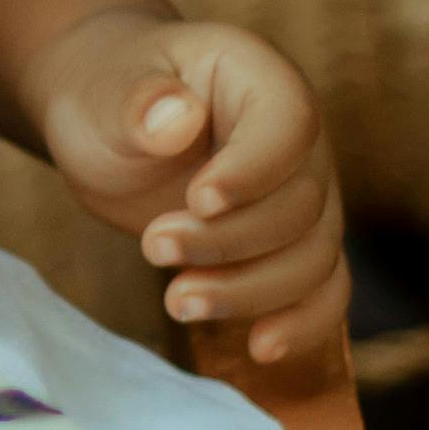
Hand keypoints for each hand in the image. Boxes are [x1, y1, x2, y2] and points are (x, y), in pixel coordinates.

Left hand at [34, 11, 349, 385]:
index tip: (198, 200)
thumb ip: (137, 103)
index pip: (289, 125)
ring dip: (252, 291)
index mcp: (262, 79)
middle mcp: (300, 140)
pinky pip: (322, 289)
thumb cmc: (108, 96)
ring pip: (315, 258)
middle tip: (153, 248)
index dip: (254, 171)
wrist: (111, 125)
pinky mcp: (292, 246)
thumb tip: (173, 119)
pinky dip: (302, 324)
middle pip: (301, 205)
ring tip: (177, 303)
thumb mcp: (106, 91)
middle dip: (230, 242)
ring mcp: (305, 196)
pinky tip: (258, 349)